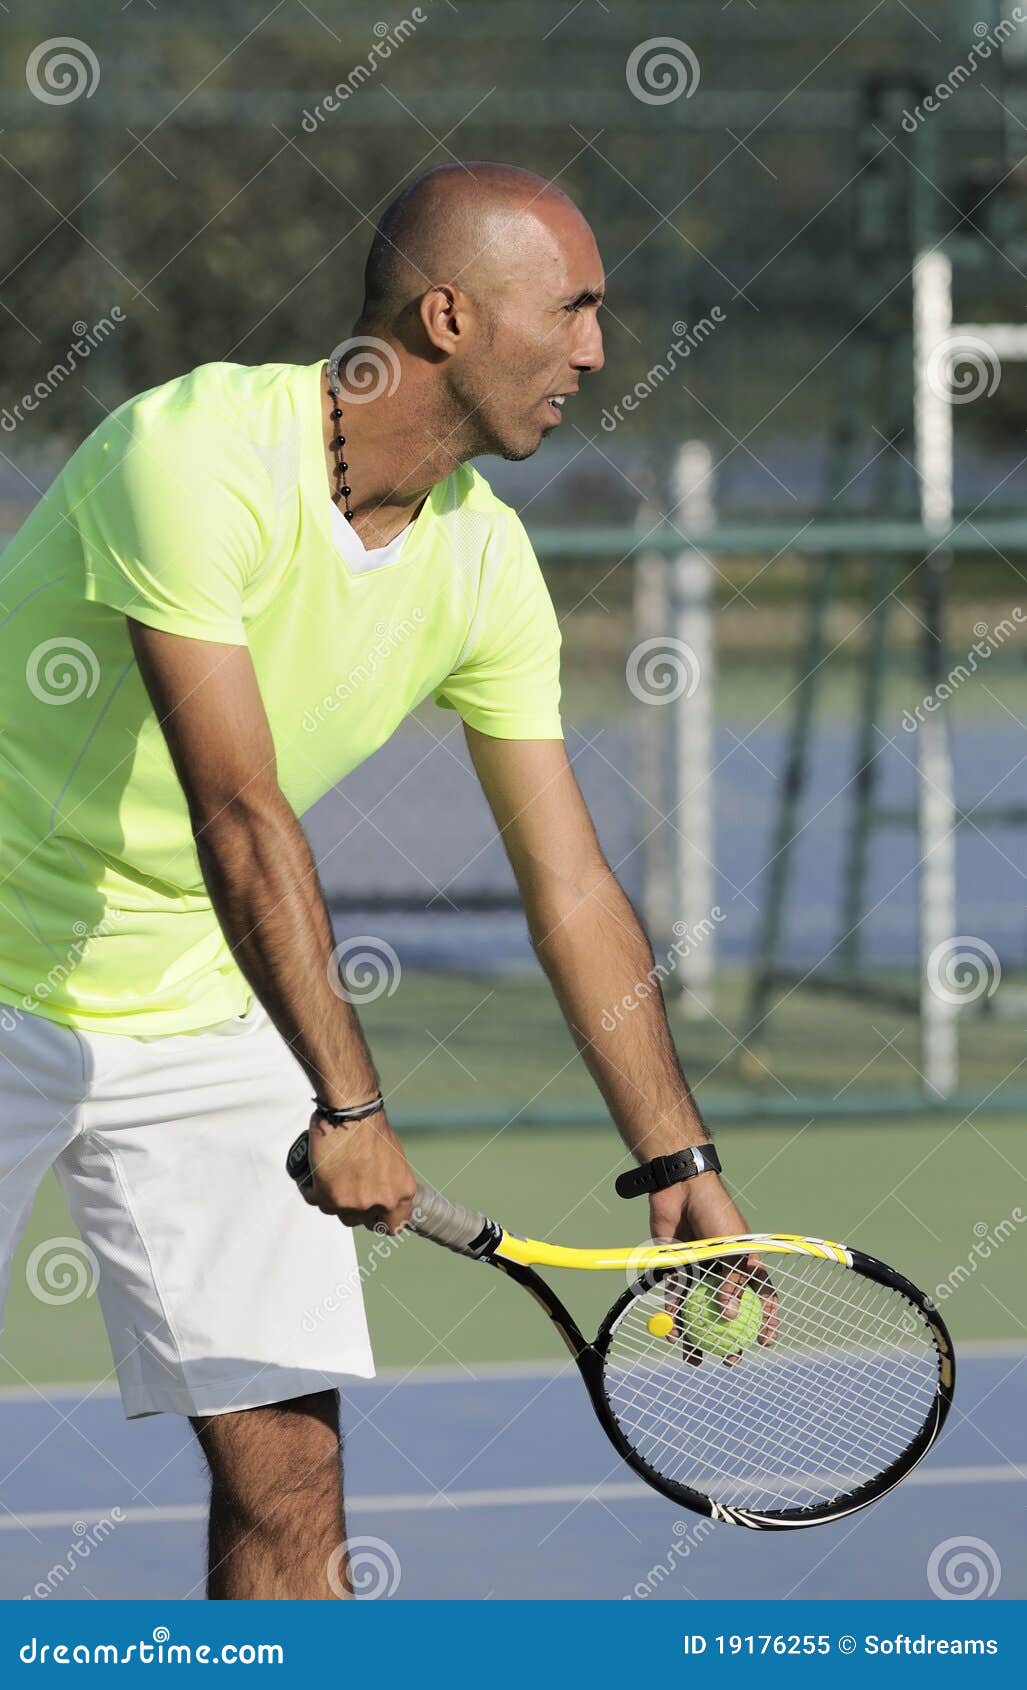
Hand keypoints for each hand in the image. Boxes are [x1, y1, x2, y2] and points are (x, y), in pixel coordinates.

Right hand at [300, 1109, 415, 1234]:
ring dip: (332, 1198)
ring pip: (338, 1212)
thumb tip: (377, 1190)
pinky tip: (313, 1176)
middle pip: (360, 1220)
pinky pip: (315, 1200)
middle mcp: (381, 1202)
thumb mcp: (394, 1158)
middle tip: (346, 1186)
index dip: (380, 1219)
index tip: (372, 1213)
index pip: (394, 1226)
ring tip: (330, 1175)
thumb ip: (388, 1182)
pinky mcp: (330, 1197)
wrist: (352, 1113)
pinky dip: (312, 1189)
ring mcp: (355, 1203)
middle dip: (352, 1206)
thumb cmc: (371, 1128)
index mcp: (402, 1192)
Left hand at [649, 1171, 778, 1363]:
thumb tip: (729, 1317)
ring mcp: (700, 1272)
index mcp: (746, 1264)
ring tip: (694, 1359)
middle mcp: (723, 1272)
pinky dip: (673, 1317)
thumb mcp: (733, 1248)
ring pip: (700, 1312)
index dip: (767, 1320)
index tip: (764, 1342)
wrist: (681, 1189)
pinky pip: (676, 1299)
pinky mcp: (676, 1269)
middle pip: (729, 1313)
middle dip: (729, 1339)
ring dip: (696, 1337)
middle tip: (728, 1360)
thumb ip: (732, 1282)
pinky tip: (671, 1334)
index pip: (763, 1297)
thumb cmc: (716, 1214)